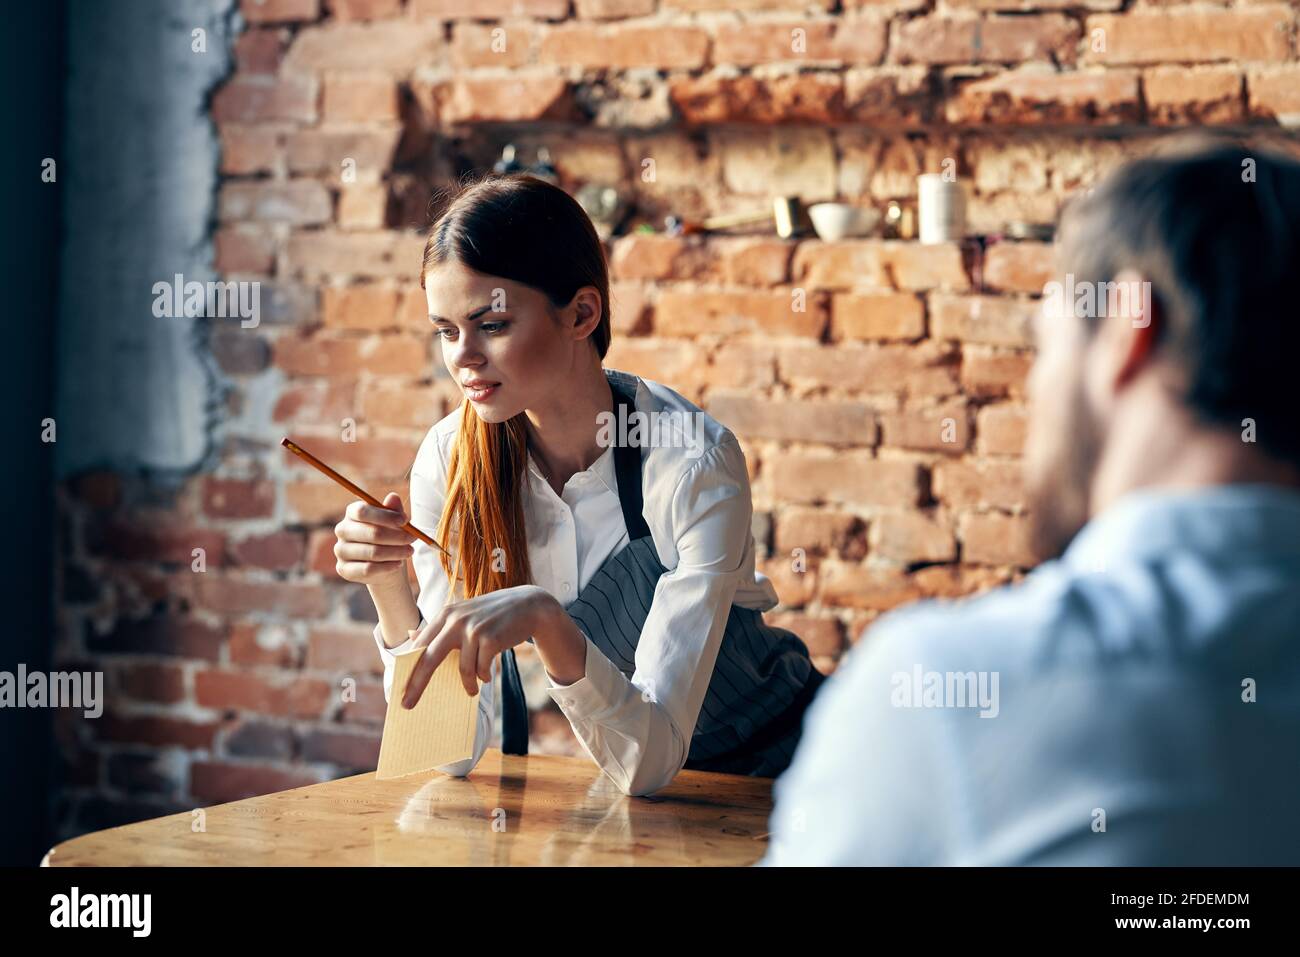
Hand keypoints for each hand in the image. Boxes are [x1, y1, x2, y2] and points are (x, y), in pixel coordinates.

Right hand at [333, 492, 414, 589]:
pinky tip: (398, 564)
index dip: (385, 516)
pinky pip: (368, 569)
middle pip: (371, 533)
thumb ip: (394, 511)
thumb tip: (393, 497)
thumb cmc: (391, 538)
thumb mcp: (395, 523)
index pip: (362, 511)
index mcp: (352, 513)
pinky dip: (387, 567)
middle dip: (397, 536)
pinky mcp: (343, 569)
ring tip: (409, 551)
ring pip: (372, 552)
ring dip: (395, 552)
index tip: (405, 521)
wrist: (386, 565)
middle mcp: (343, 530)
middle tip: (412, 539)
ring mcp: (341, 550)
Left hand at [402, 585, 567, 708]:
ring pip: (462, 669)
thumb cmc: (493, 614)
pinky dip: (484, 676)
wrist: (529, 605)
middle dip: (416, 684)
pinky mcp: (490, 639)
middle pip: (428, 658)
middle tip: (407, 704)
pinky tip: (487, 675)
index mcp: (446, 614)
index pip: (420, 646)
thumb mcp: (464, 614)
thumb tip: (411, 636)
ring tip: (471, 691)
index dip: (408, 669)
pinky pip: (481, 669)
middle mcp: (456, 620)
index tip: (400, 689)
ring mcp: (473, 629)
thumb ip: (440, 626)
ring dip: (468, 684)